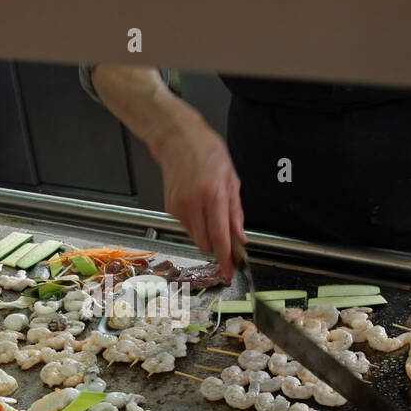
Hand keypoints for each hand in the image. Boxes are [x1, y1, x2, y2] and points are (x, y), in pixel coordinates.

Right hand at [151, 113, 246, 279]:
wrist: (177, 139)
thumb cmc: (206, 151)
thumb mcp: (231, 178)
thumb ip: (235, 211)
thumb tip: (240, 236)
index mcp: (212, 194)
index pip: (220, 236)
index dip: (226, 258)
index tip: (229, 271)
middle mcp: (193, 203)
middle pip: (205, 243)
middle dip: (217, 247)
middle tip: (228, 242)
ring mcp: (179, 207)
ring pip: (195, 237)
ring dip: (206, 235)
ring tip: (212, 213)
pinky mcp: (170, 207)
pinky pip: (187, 226)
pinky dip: (196, 224)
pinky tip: (200, 207)